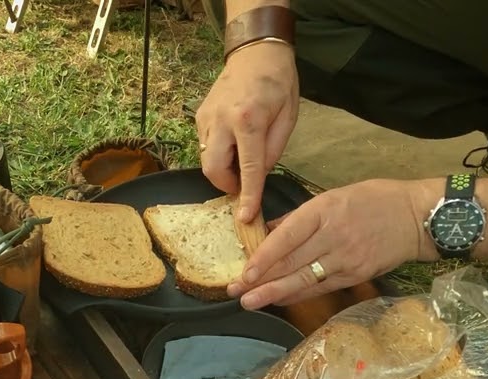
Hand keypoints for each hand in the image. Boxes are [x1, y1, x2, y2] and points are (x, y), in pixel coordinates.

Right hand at [195, 41, 297, 222]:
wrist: (256, 52)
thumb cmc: (279, 82)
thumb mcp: (289, 117)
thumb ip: (273, 150)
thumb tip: (258, 175)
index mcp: (248, 121)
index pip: (248, 169)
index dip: (247, 196)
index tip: (246, 218)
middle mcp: (221, 121)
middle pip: (213, 170)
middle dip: (227, 185)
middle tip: (244, 182)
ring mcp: (205, 119)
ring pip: (206, 160)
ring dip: (223, 169)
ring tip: (242, 158)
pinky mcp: (199, 117)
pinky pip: (205, 146)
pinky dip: (219, 153)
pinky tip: (234, 142)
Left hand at [227, 179, 440, 308]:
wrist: (417, 218)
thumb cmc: (375, 200)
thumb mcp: (334, 196)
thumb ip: (300, 217)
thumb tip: (267, 232)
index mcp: (325, 210)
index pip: (287, 237)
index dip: (264, 257)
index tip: (244, 272)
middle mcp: (334, 236)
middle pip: (292, 262)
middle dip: (260, 280)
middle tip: (236, 293)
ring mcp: (346, 258)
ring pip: (304, 279)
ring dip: (275, 293)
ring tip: (251, 303)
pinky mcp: (357, 275)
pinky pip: (322, 287)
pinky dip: (299, 295)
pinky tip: (280, 300)